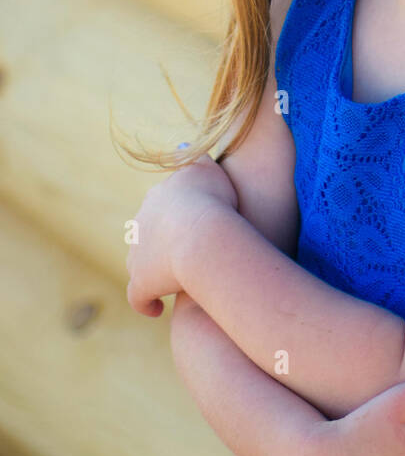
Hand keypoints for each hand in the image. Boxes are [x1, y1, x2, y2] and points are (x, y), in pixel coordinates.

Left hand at [126, 152, 237, 317]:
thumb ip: (199, 159)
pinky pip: (139, 297)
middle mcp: (142, 224)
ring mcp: (139, 254)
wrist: (203, 236)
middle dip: (162, 243)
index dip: (177, 217)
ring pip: (140, 264)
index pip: (162, 206)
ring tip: (175, 282)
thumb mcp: (210, 171)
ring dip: (155, 272)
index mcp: (158, 198)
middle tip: (186, 255)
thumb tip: (184, 145)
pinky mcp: (142, 282)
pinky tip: (158, 310)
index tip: (194, 226)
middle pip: (146, 234)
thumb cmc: (215, 203)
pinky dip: (146, 303)